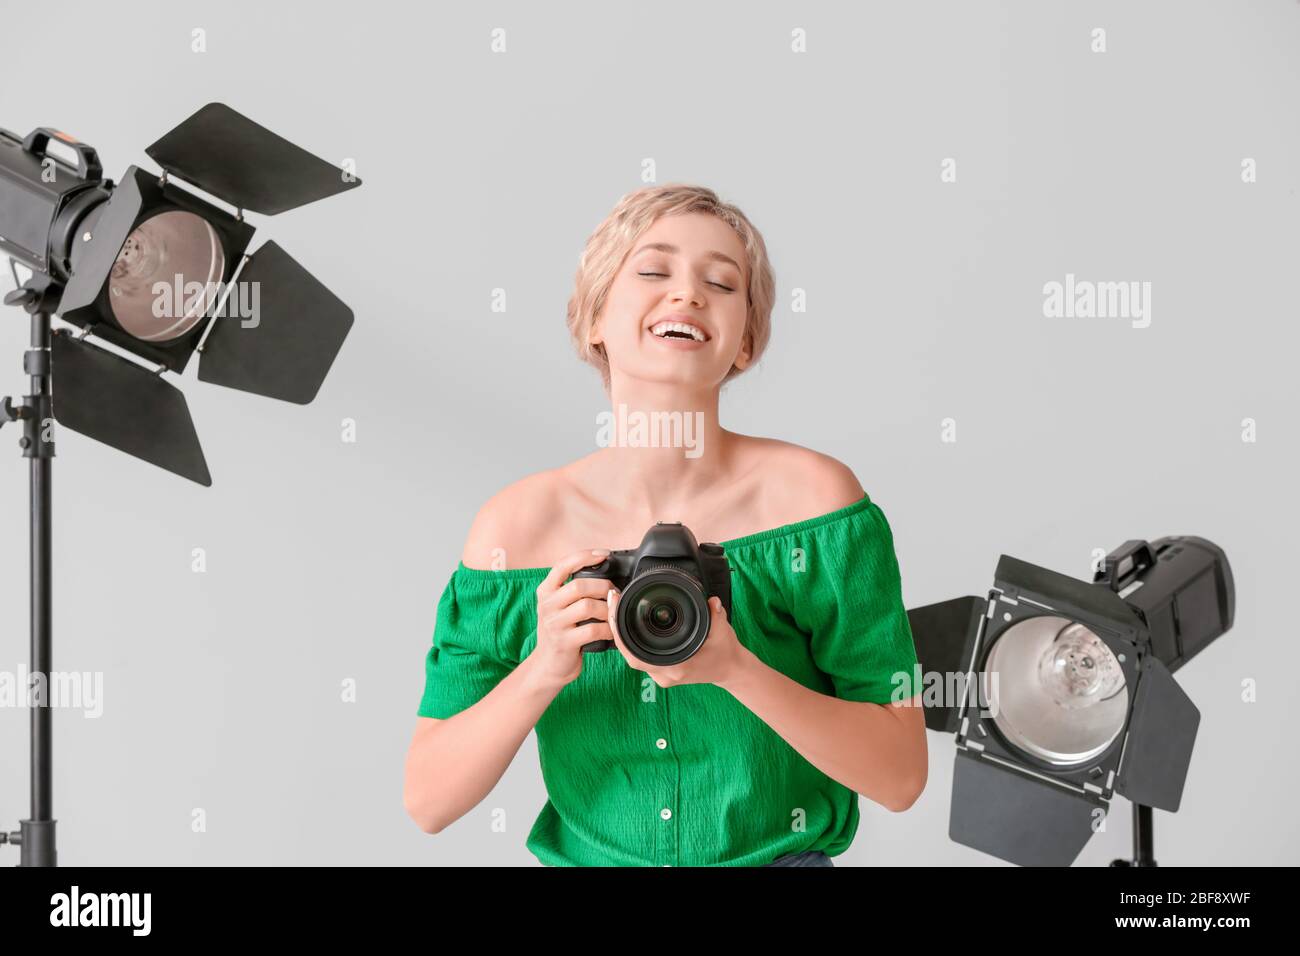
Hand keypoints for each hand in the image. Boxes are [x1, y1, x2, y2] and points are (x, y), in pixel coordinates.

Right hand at [527, 549, 613, 692]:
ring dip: (607, 609)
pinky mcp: (564, 643)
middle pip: (579, 585)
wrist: (548, 665)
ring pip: (587, 606)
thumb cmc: (560, 631)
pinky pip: (592, 630)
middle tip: (614, 593)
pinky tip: (611, 631)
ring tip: (613, 614)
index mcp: (545, 591)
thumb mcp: (558, 606)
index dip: (584, 556)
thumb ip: (573, 590)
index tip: (604, 554)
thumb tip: (604, 572)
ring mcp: (554, 625)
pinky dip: (607, 629)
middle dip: (603, 587)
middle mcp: (546, 605)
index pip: (562, 565)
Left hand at [606, 588, 749, 687]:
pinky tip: (626, 621)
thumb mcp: (723, 631)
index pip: (637, 657)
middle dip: (616, 627)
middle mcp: (665, 675)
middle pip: (629, 654)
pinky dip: (631, 639)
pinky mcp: (661, 671)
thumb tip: (711, 600)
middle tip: (612, 601)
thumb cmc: (725, 652)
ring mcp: (662, 675)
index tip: (615, 612)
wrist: (730, 669)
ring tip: (616, 607)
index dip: (620, 637)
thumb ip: (716, 614)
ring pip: (632, 655)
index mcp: (677, 667)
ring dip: (622, 633)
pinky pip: (639, 656)